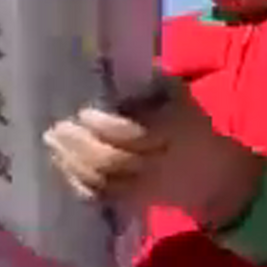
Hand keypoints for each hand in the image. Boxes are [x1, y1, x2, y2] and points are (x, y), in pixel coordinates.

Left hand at [43, 77, 263, 227]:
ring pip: (102, 182)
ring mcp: (145, 188)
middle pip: (113, 161)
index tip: (83, 113)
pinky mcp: (133, 203)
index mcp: (173, 132)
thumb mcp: (180, 97)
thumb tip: (116, 63)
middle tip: (58, 128)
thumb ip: (152, 81)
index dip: (105, 126)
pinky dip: (77, 183)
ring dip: (72, 163)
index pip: (135, 134)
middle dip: (80, 145)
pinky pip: (100, 198)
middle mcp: (158, 163)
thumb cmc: (192, 127)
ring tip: (53, 143)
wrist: (213, 176)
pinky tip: (61, 165)